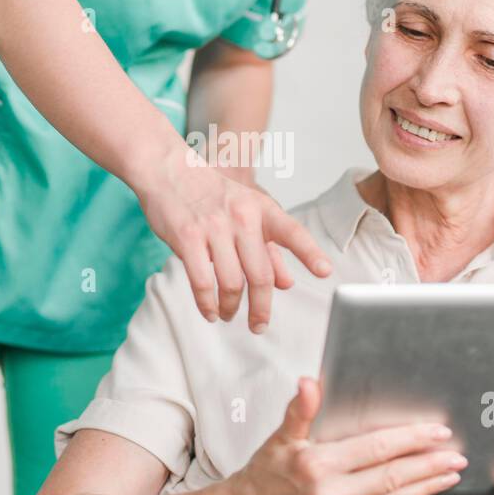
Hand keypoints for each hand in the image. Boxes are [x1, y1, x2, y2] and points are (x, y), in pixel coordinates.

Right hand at [134, 146, 331, 332]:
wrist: (169, 170)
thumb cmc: (209, 193)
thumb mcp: (246, 211)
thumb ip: (268, 247)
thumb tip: (287, 283)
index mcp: (261, 209)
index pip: (292, 232)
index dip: (310, 253)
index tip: (325, 270)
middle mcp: (242, 217)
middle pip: (260, 274)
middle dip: (261, 307)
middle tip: (259, 325)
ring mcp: (214, 227)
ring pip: (232, 283)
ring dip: (231, 307)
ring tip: (228, 315)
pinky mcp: (188, 238)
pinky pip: (202, 281)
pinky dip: (207, 304)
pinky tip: (209, 311)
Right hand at [224, 378, 466, 494]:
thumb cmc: (265, 476)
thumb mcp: (280, 438)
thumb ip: (300, 410)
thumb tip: (310, 383)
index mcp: (317, 466)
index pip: (376, 448)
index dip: (410, 439)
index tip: (436, 432)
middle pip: (391, 476)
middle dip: (429, 464)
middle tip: (455, 455)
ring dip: (425, 486)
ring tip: (448, 473)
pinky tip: (418, 490)